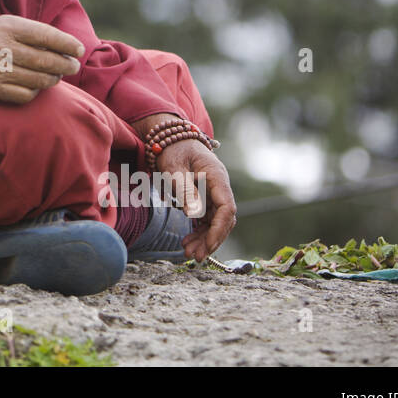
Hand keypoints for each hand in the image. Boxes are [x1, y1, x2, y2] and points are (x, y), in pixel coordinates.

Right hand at [0, 14, 83, 103]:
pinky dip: (35, 93)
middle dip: (66, 65)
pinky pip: (26, 95)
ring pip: (40, 80)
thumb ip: (28, 31)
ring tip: (55, 76)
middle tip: (72, 66)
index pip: (46, 35)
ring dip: (53, 80)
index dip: (67, 44)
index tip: (78, 50)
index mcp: (6, 26)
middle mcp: (2, 47)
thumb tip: (63, 44)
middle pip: (47, 60)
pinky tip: (35, 87)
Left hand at [153, 139, 235, 262]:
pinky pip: (206, 219)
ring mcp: (214, 193)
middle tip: (196, 256)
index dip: (219, 229)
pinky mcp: (206, 198)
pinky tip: (188, 242)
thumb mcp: (174, 168)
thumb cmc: (172, 150)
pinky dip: (198, 232)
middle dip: (212, 240)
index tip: (208, 245)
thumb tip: (193, 214)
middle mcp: (220, 187)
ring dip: (204, 239)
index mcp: (217, 177)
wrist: (170, 140)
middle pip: (223, 219)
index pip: (227, 208)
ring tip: (189, 253)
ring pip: (215, 222)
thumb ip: (184, 189)